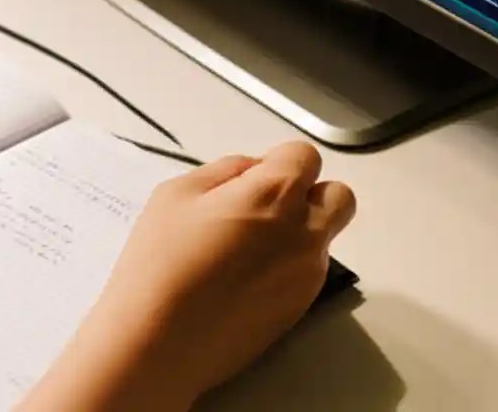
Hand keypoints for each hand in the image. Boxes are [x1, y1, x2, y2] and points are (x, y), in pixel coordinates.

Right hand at [21, 142, 355, 410]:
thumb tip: (251, 172)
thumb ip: (225, 172)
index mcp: (274, 194)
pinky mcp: (300, 310)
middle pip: (338, 197)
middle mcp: (304, 232)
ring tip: (239, 252)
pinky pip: (304, 273)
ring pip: (320, 238)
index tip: (249, 178)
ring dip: (294, 233)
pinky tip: (239, 282)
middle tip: (262, 209)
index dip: (276, 161)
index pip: (304, 156)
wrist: (159, 341)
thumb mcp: (177, 194)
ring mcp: (307, 275)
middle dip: (309, 194)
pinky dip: (283, 268)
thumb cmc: (161, 262)